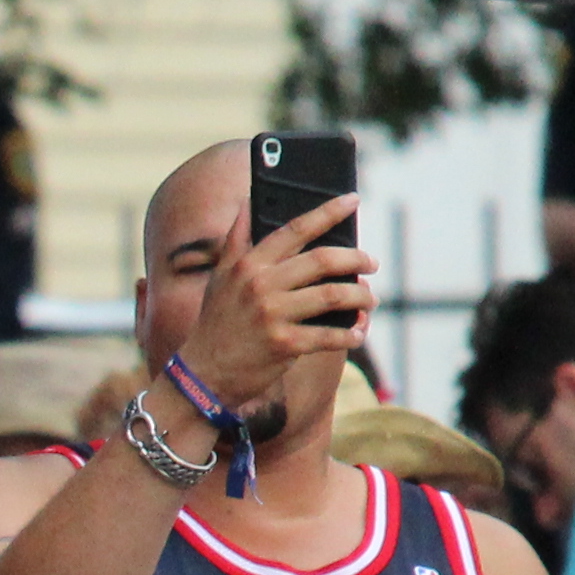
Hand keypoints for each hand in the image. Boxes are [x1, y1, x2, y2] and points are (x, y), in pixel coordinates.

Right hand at [174, 188, 369, 413]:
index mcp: (248, 264)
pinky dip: (350, 334)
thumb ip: (236, 239)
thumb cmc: (217, 322)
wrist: (203, 374)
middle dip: (356, 259)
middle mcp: (260, 285)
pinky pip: (329, 335)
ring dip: (360, 297)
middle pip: (323, 261)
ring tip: (369, 300)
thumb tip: (247, 202)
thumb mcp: (220, 277)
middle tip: (371, 263)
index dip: (328, 212)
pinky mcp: (284, 345)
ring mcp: (273, 315)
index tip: (353, 200)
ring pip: (333, 296)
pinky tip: (358, 333)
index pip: (295, 230)